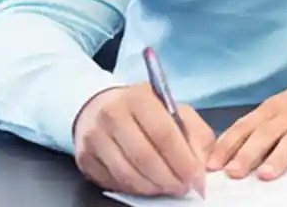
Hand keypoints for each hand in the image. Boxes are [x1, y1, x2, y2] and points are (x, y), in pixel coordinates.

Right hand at [72, 84, 215, 196]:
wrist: (99, 107)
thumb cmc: (143, 111)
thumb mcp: (174, 110)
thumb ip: (195, 134)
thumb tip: (201, 165)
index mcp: (137, 97)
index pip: (163, 133)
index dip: (183, 161)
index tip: (197, 178)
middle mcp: (111, 114)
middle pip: (145, 157)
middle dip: (170, 179)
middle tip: (184, 188)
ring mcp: (94, 137)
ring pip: (128, 175)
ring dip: (153, 188)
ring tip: (167, 187)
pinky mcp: (85, 158)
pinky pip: (114, 182)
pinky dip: (135, 189)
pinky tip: (146, 183)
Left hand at [208, 68, 286, 180]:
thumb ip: (266, 124)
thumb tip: (235, 147)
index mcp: (277, 107)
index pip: (246, 125)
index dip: (229, 144)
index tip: (213, 163)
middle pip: (266, 134)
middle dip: (247, 154)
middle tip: (232, 173)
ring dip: (278, 158)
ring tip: (265, 175)